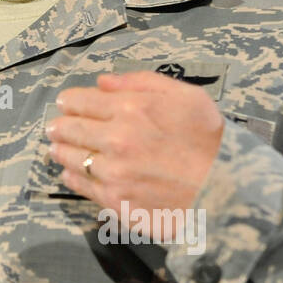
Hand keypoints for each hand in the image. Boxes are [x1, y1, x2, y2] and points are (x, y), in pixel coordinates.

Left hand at [45, 71, 224, 221]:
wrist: (228, 192)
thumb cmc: (210, 140)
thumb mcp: (186, 96)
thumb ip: (142, 82)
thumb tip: (103, 81)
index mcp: (132, 108)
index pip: (81, 100)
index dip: (69, 101)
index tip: (65, 103)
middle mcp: (116, 139)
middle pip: (69, 128)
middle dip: (59, 125)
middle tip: (54, 127)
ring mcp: (113, 172)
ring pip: (69, 157)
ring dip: (61, 150)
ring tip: (57, 148)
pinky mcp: (115, 200)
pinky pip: (80, 186)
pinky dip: (71, 177)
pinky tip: (69, 174)